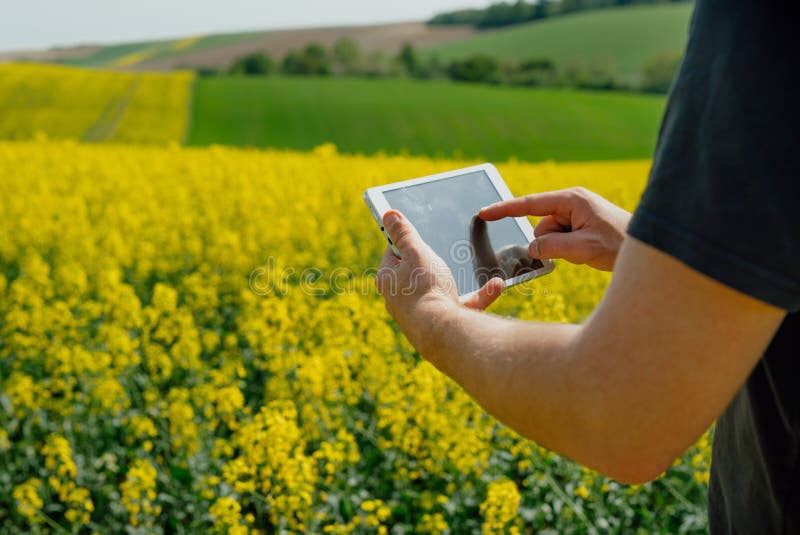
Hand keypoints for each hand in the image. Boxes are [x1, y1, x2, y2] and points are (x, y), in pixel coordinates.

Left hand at [376, 210, 503, 352]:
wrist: (442, 332)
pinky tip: (496, 285)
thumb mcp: (415, 252)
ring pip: (442, 290)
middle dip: (434, 261)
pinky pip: (462, 306)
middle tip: (447, 250)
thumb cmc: (425, 289)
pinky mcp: (442, 325)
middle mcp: (400, 299)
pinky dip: (479, 296)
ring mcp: (421, 313)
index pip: (393, 253)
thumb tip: (388, 214)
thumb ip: (404, 233)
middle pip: (417, 272)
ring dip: (461, 279)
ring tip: (475, 267)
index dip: (407, 241)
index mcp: (388, 280)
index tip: (420, 235)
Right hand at [480, 187, 630, 270]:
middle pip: (542, 227)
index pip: (529, 204)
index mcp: (571, 200)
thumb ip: (551, 247)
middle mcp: (572, 203)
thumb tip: (532, 248)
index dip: (504, 209)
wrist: (648, 248)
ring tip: (588, 252)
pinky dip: (569, 250)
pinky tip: (589, 252)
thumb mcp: (582, 248)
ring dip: (563, 249)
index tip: (484, 212)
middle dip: (552, 243)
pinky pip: (562, 241)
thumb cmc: (619, 244)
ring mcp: (577, 214)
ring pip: (551, 237)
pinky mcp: (581, 225)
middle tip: (578, 250)